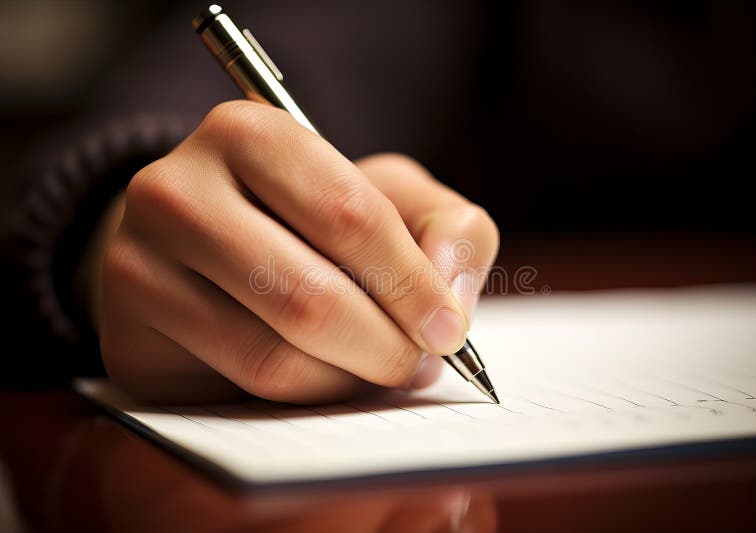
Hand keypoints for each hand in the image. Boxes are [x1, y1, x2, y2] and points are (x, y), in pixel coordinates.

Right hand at [94, 101, 498, 403]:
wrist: (203, 245)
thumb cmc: (309, 217)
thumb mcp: (388, 196)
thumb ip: (446, 226)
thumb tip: (448, 295)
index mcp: (246, 134)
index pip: (349, 216)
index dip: (412, 283)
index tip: (448, 329)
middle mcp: (176, 192)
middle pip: (309, 297)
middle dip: (386, 346)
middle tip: (420, 363)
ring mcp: (138, 268)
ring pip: (276, 357)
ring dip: (350, 377)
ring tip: (380, 365)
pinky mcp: (130, 338)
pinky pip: (243, 390)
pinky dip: (307, 395)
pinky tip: (328, 373)